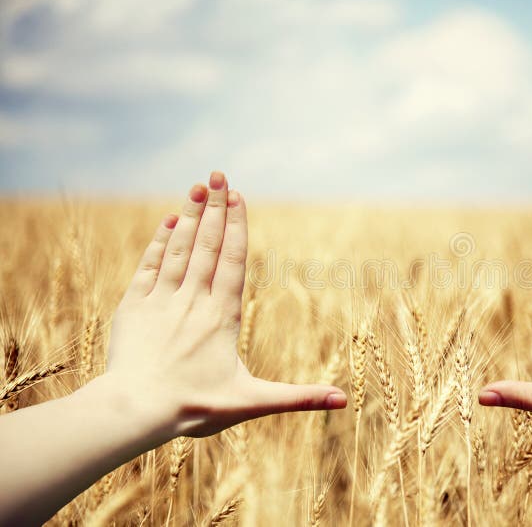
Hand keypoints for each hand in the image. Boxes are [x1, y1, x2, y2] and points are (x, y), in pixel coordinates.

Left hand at [105, 172, 346, 438]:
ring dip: (189, 216)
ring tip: (197, 187)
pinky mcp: (134, 308)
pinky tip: (167, 222)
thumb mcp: (252, 402)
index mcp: (222, 315)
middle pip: (206, 244)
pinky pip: (149, 266)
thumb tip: (344, 401)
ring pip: (179, 249)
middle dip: (214, 207)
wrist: (135, 410)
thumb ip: (298, 397)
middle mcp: (192, 300)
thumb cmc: (196, 408)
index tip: (238, 195)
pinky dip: (159, 243)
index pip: (232, 260)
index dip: (236, 226)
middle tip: (219, 174)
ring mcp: (161, 300)